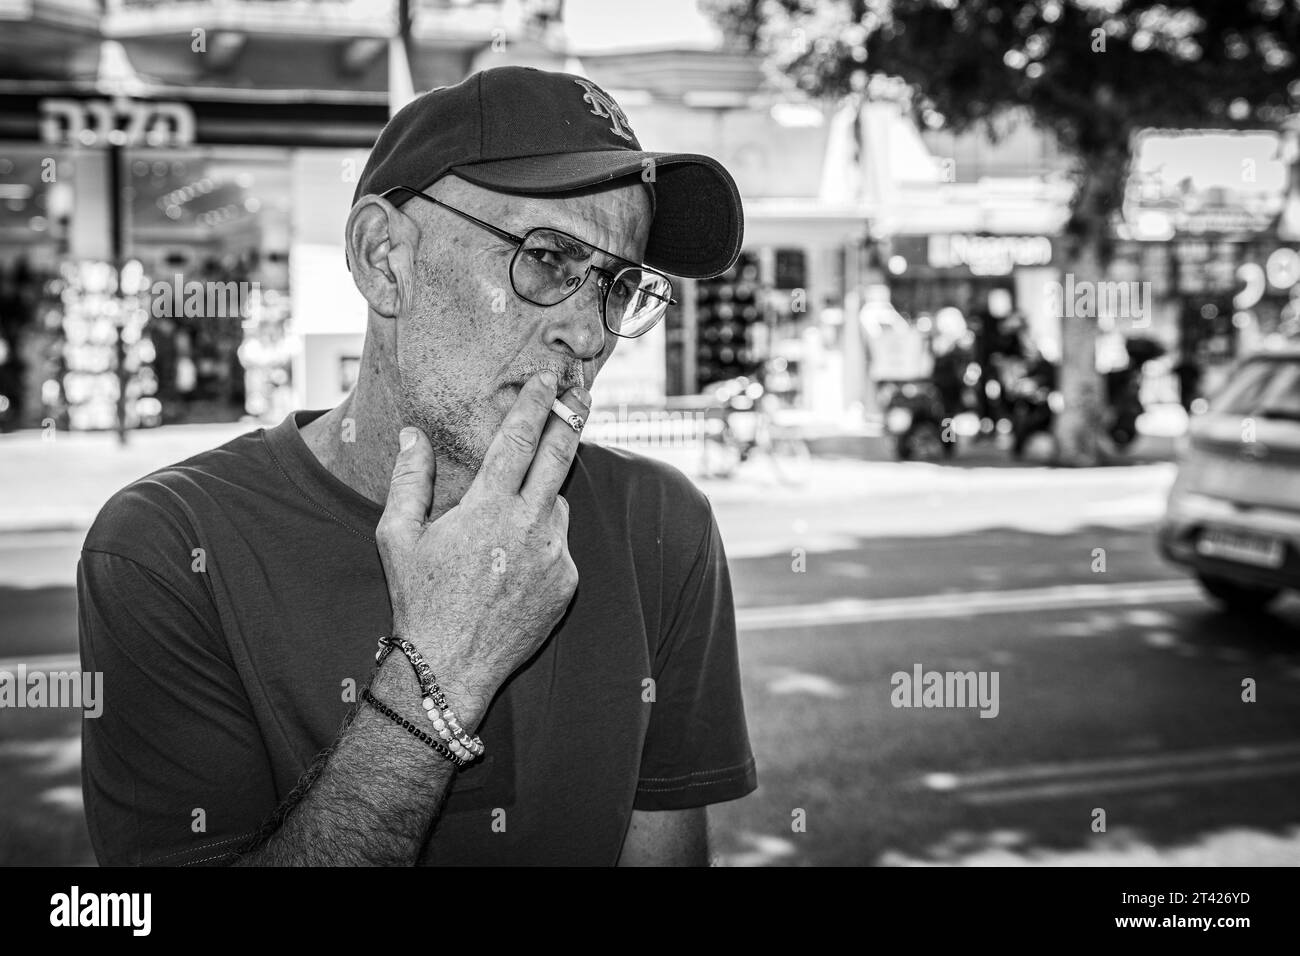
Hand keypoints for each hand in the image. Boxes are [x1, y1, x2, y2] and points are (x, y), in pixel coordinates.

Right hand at [376, 371, 590, 723]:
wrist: (449, 668)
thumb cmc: (417, 599)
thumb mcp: (397, 537)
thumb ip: (408, 480)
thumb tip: (412, 435)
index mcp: (487, 509)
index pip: (518, 440)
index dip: (532, 404)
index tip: (543, 378)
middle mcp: (528, 527)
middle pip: (558, 458)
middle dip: (569, 420)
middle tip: (579, 395)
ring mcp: (554, 556)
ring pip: (556, 505)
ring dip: (543, 496)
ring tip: (511, 515)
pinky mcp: (567, 583)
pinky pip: (559, 545)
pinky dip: (543, 540)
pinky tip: (513, 563)